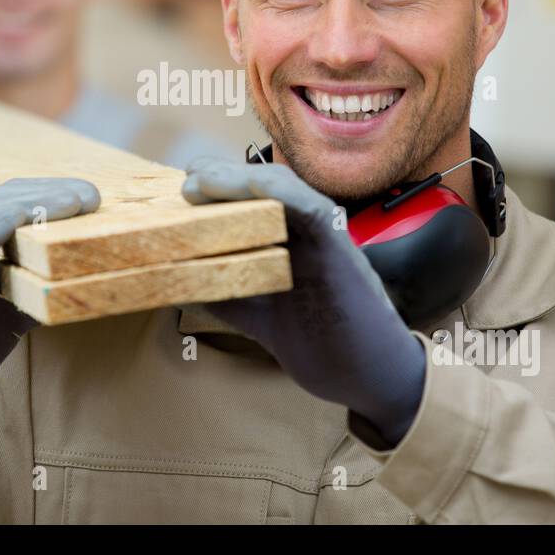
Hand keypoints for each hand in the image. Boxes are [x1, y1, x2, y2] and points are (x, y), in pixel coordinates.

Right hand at [0, 177, 100, 449]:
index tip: (89, 195)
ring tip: (74, 203)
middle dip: (49, 191)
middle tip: (92, 195)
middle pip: (3, 199)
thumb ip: (39, 287)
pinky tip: (23, 218)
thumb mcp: (12, 309)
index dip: (49, 191)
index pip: (10, 201)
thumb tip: (86, 275)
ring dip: (32, 203)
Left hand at [182, 158, 424, 445]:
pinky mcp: (341, 249)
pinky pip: (311, 208)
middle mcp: (310, 235)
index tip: (188, 186)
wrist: (371, 378)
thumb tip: (183, 285)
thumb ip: (231, 299)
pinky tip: (250, 183)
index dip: (221, 189)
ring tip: (201, 179)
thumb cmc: (326, 348)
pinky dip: (280, 190)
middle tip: (188, 176)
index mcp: (294, 246)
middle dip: (223, 178)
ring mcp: (326, 239)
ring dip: (240, 178)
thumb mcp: (262, 319)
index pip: (256, 203)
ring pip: (283, 189)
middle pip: (264, 189)